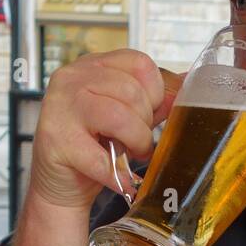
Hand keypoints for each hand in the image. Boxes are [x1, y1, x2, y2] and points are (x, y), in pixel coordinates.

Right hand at [29, 50, 179, 210]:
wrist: (63, 183)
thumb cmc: (96, 145)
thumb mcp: (128, 115)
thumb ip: (155, 99)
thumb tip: (190, 81)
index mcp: (92, 65)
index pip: (139, 63)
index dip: (155, 93)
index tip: (149, 116)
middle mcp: (72, 78)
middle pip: (131, 91)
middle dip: (145, 124)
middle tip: (139, 143)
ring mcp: (60, 107)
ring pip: (118, 117)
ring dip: (135, 143)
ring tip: (131, 156)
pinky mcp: (56, 140)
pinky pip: (101, 157)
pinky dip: (119, 174)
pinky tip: (122, 180)